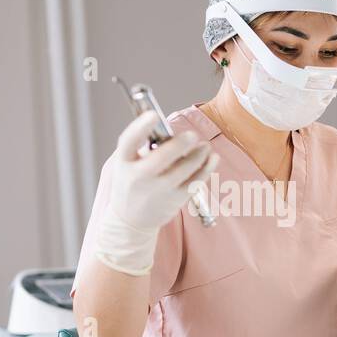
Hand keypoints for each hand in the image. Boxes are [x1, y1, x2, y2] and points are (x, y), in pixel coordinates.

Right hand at [95, 111, 217, 274]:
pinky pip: (194, 181)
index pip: (129, 141)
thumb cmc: (131, 184)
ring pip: (183, 170)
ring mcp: (158, 190)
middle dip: (179, 144)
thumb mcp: (126, 163)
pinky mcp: (174, 199)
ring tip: (205, 147)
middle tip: (191, 135)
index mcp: (123, 162)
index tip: (153, 115)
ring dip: (198, 155)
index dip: (141, 127)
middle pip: (161, 158)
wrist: (130, 221)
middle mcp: (139, 177)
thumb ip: (142, 145)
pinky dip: (206, 168)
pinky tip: (212, 158)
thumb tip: (168, 128)